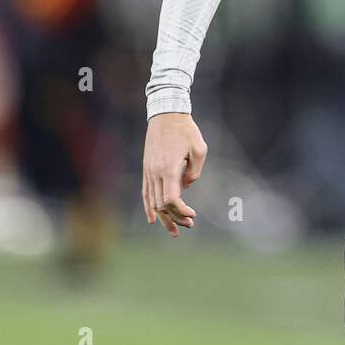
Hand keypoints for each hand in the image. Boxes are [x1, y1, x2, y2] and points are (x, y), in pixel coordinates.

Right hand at [142, 113, 205, 236]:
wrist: (165, 114)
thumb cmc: (185, 130)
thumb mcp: (199, 149)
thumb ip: (194, 172)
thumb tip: (186, 187)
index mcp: (168, 169)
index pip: (170, 200)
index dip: (181, 211)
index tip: (193, 215)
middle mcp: (155, 173)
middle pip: (161, 205)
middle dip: (176, 218)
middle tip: (189, 225)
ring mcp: (148, 171)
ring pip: (152, 202)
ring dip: (163, 218)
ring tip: (174, 230)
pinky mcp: (146, 168)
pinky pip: (145, 193)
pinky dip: (148, 208)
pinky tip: (152, 219)